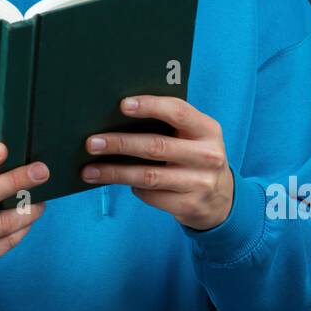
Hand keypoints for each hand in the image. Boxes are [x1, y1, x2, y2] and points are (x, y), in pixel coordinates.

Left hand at [83, 96, 233, 230]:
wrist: (221, 199)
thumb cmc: (194, 156)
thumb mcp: (193, 136)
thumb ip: (169, 123)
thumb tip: (119, 114)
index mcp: (207, 129)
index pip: (178, 112)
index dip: (150, 106)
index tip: (122, 104)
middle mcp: (208, 156)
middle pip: (156, 147)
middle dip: (120, 144)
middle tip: (92, 143)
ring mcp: (200, 183)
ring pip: (148, 176)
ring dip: (114, 172)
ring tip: (89, 170)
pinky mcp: (189, 206)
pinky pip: (150, 195)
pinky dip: (132, 187)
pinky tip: (117, 181)